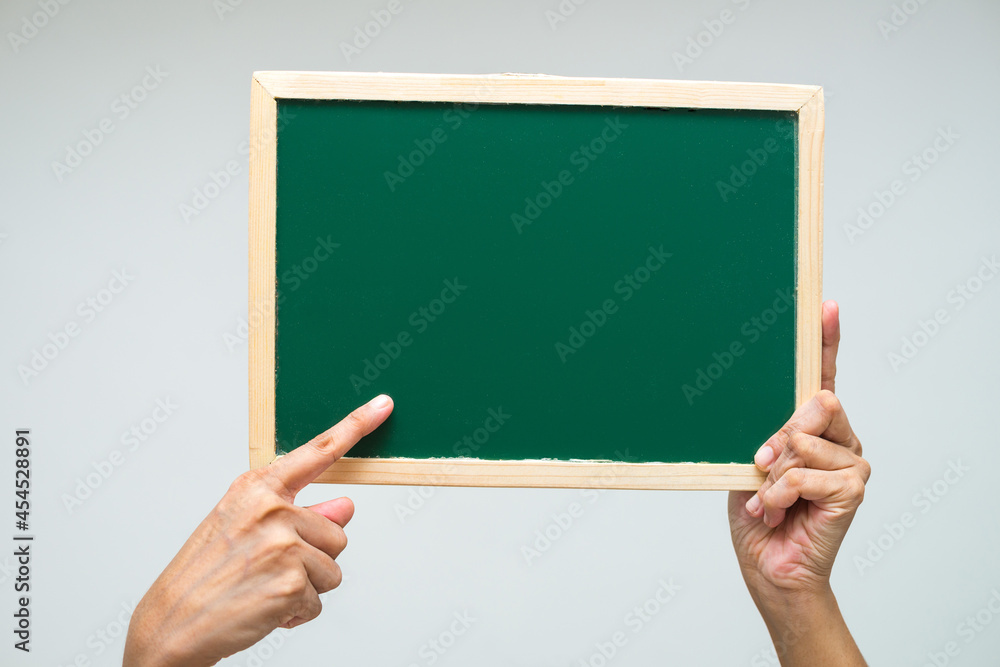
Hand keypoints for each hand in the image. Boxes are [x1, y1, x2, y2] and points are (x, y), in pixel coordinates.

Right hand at [123, 395, 393, 666]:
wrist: (171, 624)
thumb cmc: (205, 576)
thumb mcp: (246, 530)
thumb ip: (298, 514)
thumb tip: (346, 505)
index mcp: (257, 487)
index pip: (318, 452)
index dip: (355, 426)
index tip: (383, 405)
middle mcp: (272, 509)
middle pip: (336, 533)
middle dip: (312, 560)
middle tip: (266, 571)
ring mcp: (283, 544)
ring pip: (333, 568)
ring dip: (307, 588)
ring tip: (263, 590)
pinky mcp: (292, 582)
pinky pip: (319, 600)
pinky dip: (297, 614)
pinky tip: (265, 610)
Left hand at [727, 301, 868, 664]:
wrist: (768, 564)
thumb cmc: (756, 510)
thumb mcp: (751, 460)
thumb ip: (769, 432)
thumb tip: (786, 423)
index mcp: (810, 424)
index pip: (820, 374)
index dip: (824, 339)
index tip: (823, 304)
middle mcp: (837, 436)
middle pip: (815, 401)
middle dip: (778, 434)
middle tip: (759, 463)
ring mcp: (850, 461)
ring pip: (803, 440)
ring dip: (772, 474)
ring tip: (768, 498)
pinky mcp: (852, 488)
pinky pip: (805, 473)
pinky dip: (779, 494)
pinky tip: (778, 512)